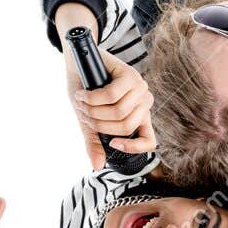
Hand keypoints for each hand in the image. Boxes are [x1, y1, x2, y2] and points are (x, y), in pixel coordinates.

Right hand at [64, 44, 156, 169]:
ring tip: (80, 102)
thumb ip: (95, 142)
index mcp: (139, 117)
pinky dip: (92, 98)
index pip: (150, 141)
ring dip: (92, 110)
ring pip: (118, 112)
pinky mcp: (131, 75)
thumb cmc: (86, 91)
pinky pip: (111, 96)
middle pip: (125, 127)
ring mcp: (139, 88)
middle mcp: (144, 103)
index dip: (133, 148)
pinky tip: (82, 95)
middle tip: (82, 114)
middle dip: (98, 124)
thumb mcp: (89, 119)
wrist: (78, 61)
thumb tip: (97, 167)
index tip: (112, 144)